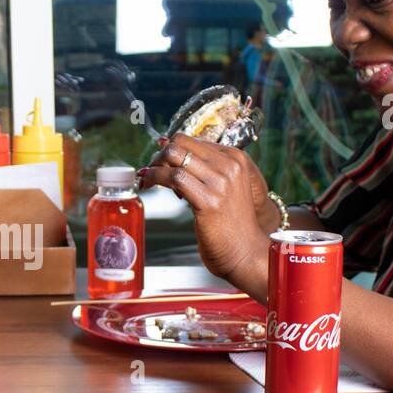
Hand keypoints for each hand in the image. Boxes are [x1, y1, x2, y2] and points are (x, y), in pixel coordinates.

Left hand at [139, 135, 271, 300]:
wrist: (245, 252)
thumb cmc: (230, 224)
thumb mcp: (223, 188)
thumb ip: (202, 170)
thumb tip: (167, 149)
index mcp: (235, 158)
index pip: (191, 140)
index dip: (170, 149)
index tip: (158, 162)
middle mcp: (229, 166)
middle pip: (181, 143)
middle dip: (159, 155)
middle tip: (150, 170)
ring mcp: (221, 183)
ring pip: (175, 156)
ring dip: (154, 167)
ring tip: (147, 180)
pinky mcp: (209, 201)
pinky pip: (174, 178)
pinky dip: (155, 178)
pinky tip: (149, 185)